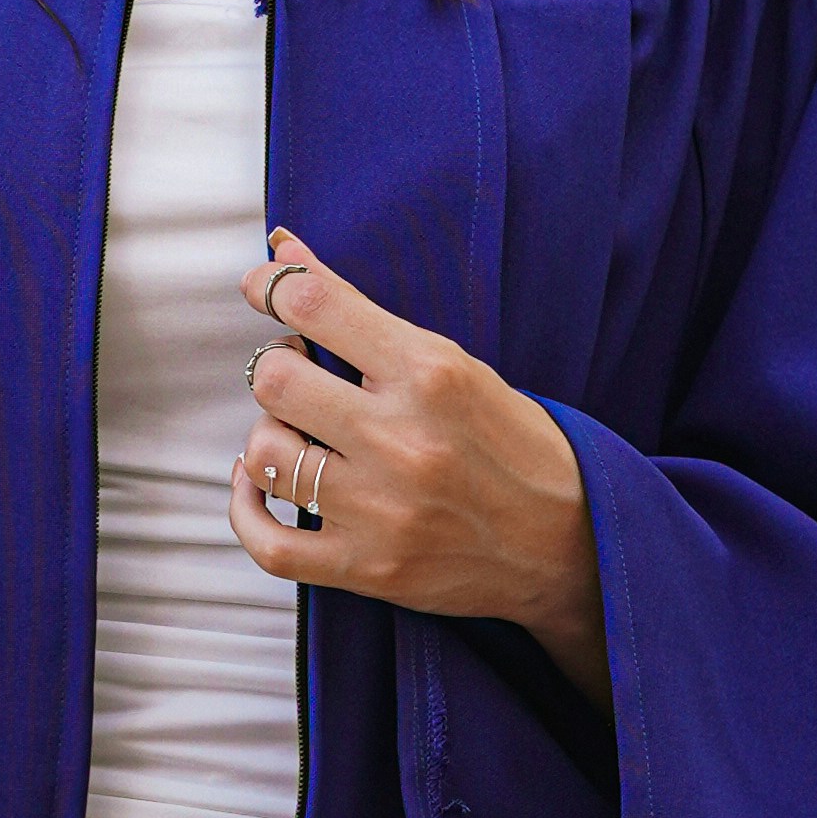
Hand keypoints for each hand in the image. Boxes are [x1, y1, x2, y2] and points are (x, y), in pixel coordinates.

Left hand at [234, 231, 609, 702]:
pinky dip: (245, 509)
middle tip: (301, 372)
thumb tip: (282, 249)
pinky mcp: (368, 568)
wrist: (571, 542)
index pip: (314, 304)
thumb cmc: (513, 444)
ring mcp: (383, 511)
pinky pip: (267, 542)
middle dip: (276, 367)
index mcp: (432, 373)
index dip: (271, 284)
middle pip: (273, 381)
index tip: (261, 284)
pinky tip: (258, 484)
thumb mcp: (456, 364)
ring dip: (269, 434)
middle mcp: (403, 440)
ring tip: (299, 431)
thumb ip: (361, 314)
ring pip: (264, 456)